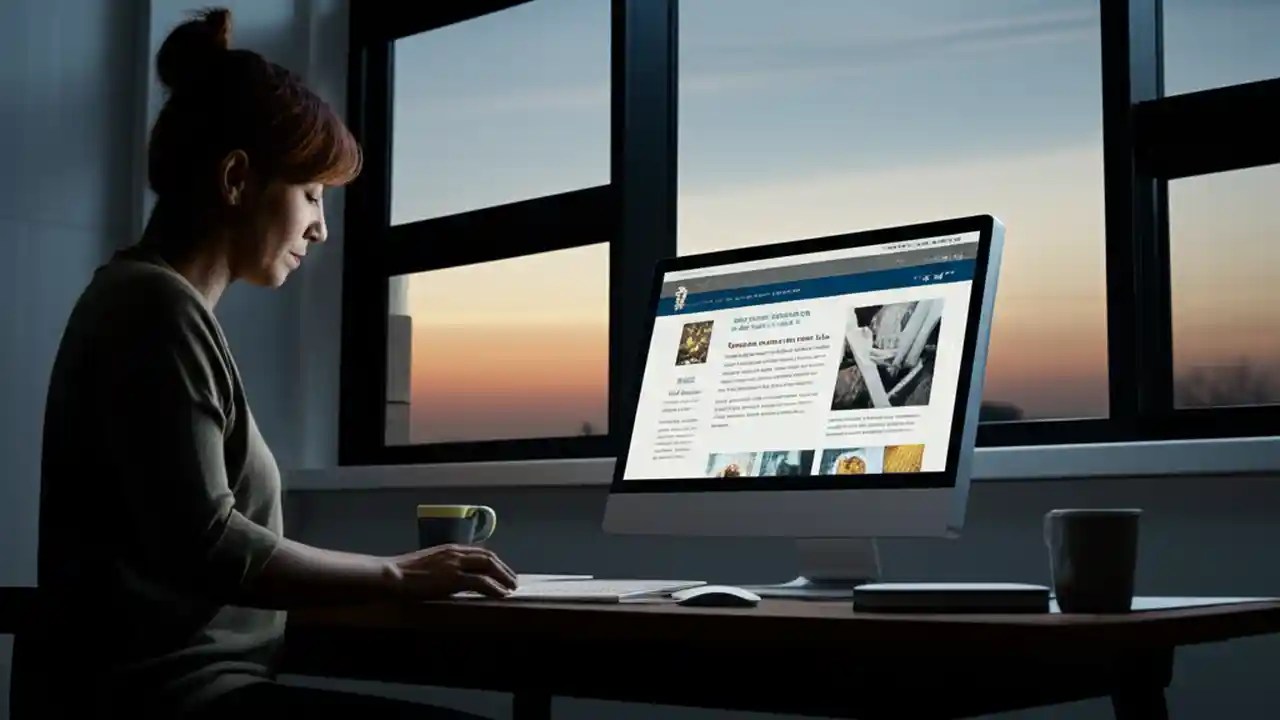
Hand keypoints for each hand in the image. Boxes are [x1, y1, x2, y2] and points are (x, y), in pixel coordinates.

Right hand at [389, 544, 517, 599]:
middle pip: (489, 557)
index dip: (495, 562)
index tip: (502, 571)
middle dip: (503, 569)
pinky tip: (501, 594)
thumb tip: (457, 578)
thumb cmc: (406, 572)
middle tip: (512, 581)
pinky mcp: (454, 578)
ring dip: (503, 578)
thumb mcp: (430, 563)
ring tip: (511, 589)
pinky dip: (494, 588)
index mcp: (451, 548)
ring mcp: (456, 564)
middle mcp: (457, 553)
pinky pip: (481, 582)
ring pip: (489, 567)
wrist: (394, 574)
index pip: (480, 552)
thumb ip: (446, 566)